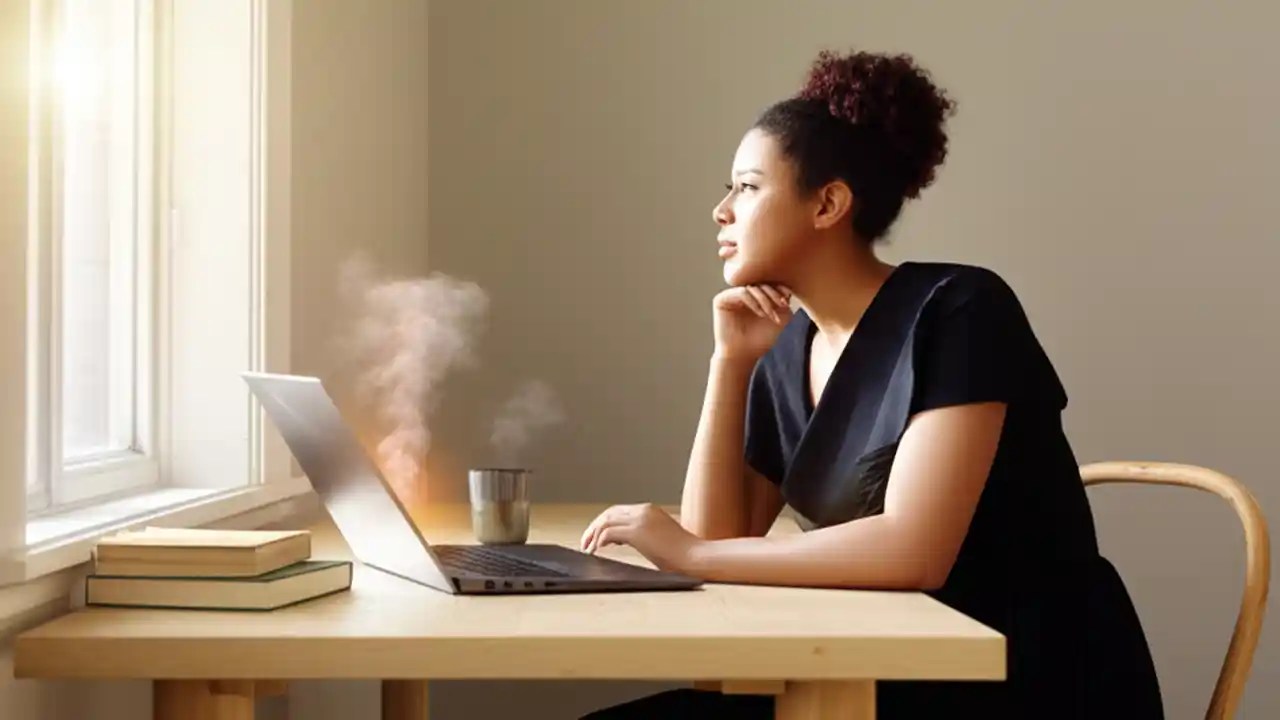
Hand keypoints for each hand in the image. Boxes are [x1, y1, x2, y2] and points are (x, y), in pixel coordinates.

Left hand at [579, 503, 705, 574]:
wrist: (696, 558)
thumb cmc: (683, 554)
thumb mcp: (659, 538)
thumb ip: (641, 534)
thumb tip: (621, 539)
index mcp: (650, 510)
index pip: (618, 511)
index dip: (603, 522)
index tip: (595, 536)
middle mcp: (644, 510)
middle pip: (608, 513)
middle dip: (593, 527)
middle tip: (584, 543)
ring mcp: (641, 519)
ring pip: (605, 521)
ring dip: (593, 535)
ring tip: (587, 548)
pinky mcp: (638, 532)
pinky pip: (609, 532)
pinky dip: (598, 541)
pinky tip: (595, 551)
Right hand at [712, 285, 793, 361]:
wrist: (742, 355)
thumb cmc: (760, 340)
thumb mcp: (780, 319)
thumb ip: (784, 302)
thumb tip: (788, 288)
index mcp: (754, 296)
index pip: (768, 283)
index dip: (779, 288)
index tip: (788, 301)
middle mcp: (742, 293)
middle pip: (760, 282)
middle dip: (774, 294)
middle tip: (782, 305)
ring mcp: (731, 296)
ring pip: (752, 287)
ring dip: (765, 299)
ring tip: (771, 314)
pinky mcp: (721, 300)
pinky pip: (741, 293)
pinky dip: (754, 302)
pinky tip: (761, 314)